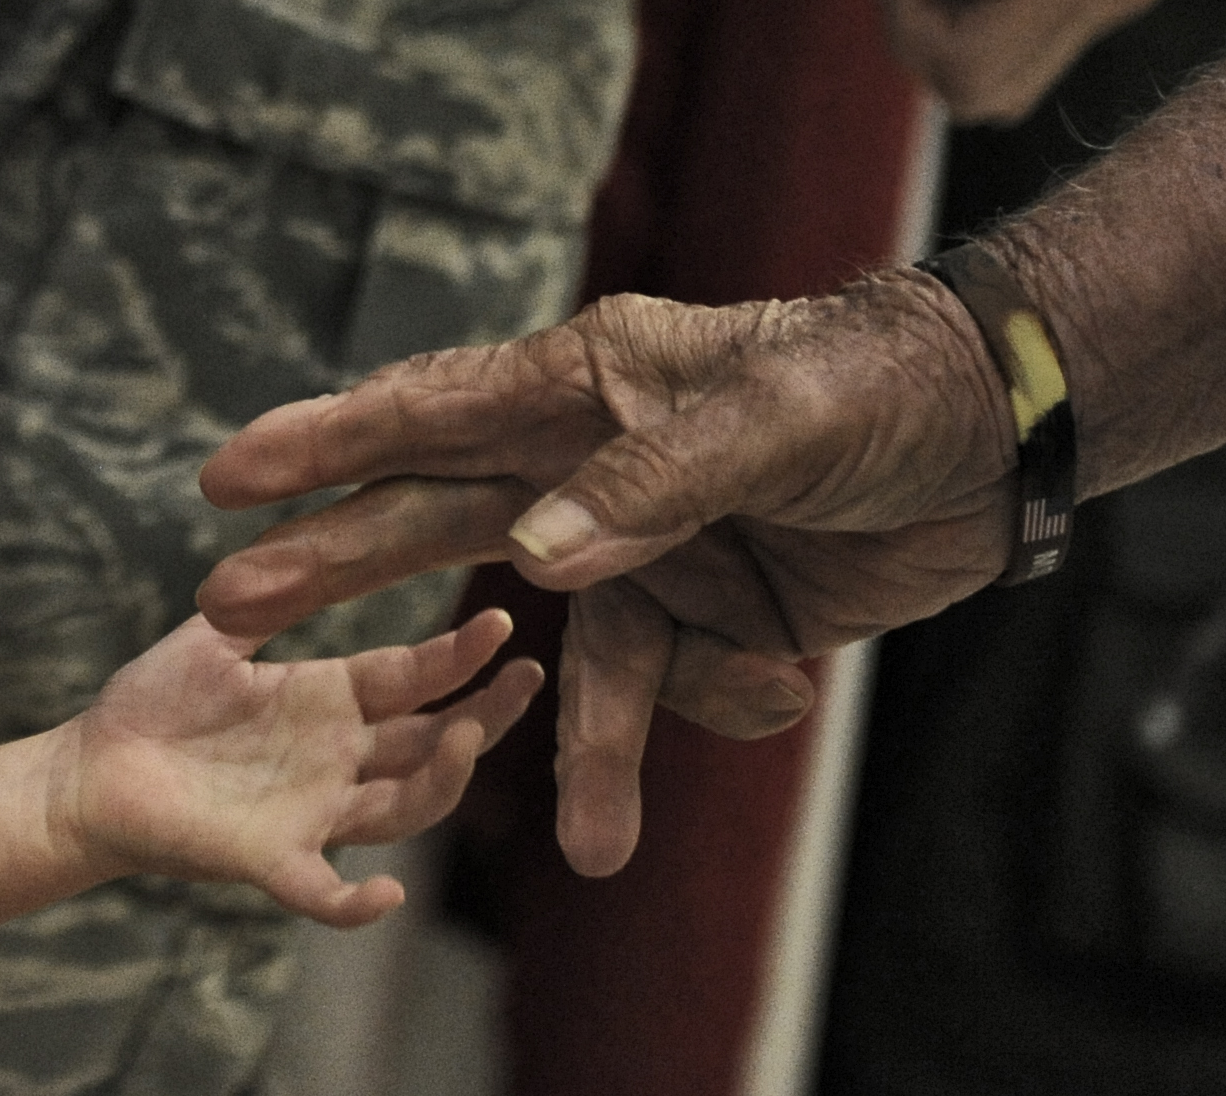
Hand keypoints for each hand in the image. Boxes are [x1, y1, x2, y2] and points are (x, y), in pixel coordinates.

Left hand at [55, 609, 542, 927]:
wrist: (90, 769)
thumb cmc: (153, 700)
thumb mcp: (219, 634)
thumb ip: (273, 601)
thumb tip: (326, 545)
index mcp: (330, 699)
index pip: (415, 678)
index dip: (461, 656)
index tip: (503, 623)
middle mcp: (337, 759)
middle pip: (433, 744)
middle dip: (485, 715)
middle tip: (527, 680)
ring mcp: (311, 813)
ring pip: (402, 809)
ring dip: (440, 780)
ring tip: (463, 737)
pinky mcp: (269, 859)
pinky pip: (323, 892)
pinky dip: (355, 904)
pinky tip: (385, 894)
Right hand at [194, 276, 1018, 874]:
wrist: (999, 441)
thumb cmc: (879, 387)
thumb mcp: (772, 423)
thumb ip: (648, 487)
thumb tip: (533, 558)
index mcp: (587, 383)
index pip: (427, 412)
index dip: (322, 442)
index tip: (229, 476)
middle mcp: (594, 461)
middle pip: (438, 522)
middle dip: (336, 569)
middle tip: (226, 610)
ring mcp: (648, 541)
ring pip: (569, 655)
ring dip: (572, 745)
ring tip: (590, 844)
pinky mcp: (709, 608)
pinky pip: (672, 687)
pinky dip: (712, 711)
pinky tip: (763, 705)